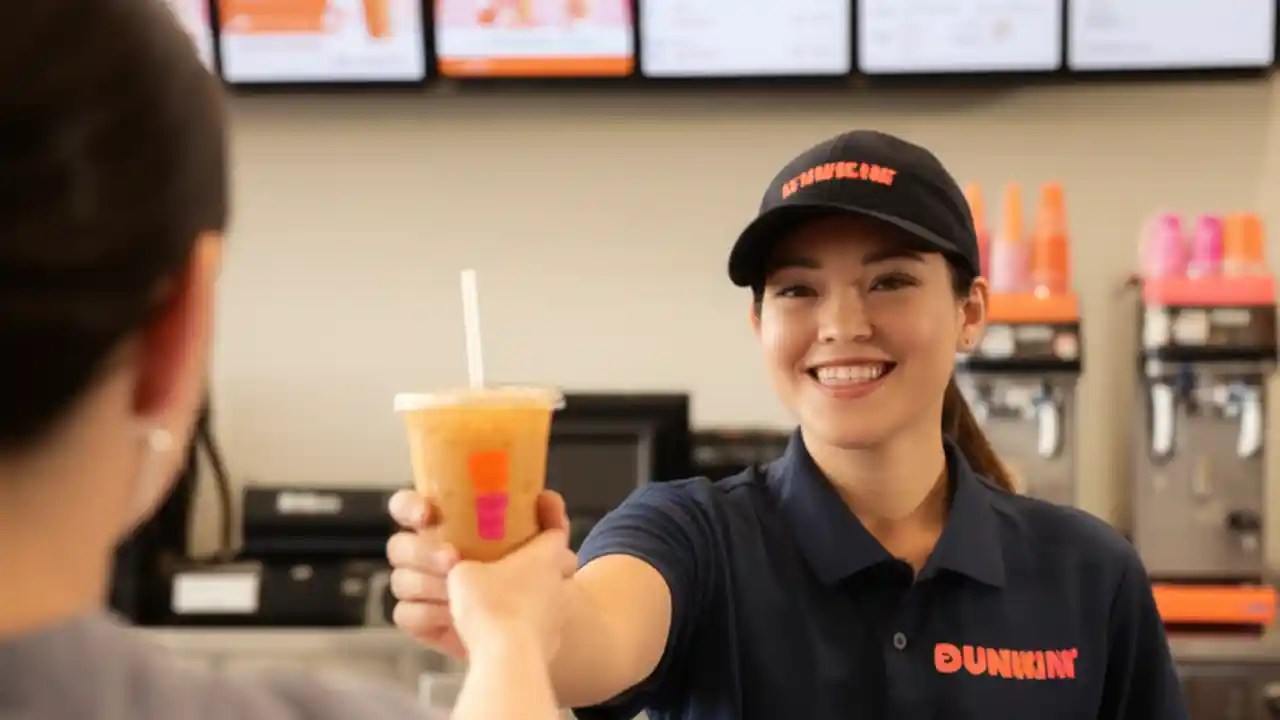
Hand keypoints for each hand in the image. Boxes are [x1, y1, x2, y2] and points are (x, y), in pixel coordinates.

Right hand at [385, 488, 571, 659]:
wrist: (519, 649)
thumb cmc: (527, 592)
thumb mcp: (545, 553)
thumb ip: (550, 524)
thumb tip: (548, 499)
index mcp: (450, 526)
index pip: (408, 506)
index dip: (410, 507)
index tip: (429, 515)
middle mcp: (430, 557)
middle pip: (399, 546)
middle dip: (423, 552)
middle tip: (451, 560)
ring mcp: (422, 590)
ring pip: (401, 579)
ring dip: (430, 584)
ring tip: (455, 594)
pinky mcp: (421, 623)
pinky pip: (407, 614)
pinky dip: (430, 615)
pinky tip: (452, 618)